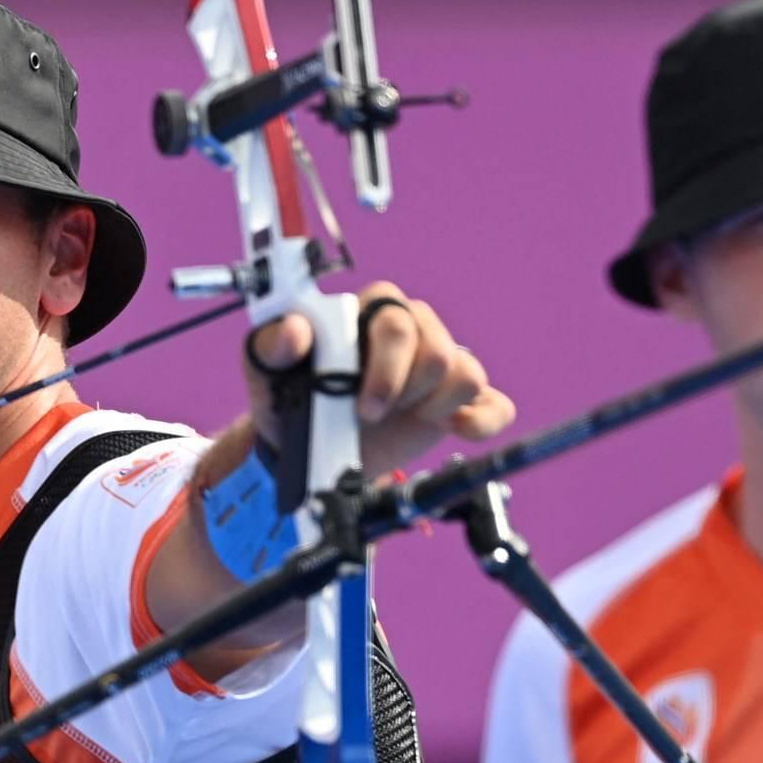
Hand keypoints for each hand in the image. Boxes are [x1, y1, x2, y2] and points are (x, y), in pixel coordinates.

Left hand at [244, 281, 514, 478]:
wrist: (308, 450)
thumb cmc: (289, 398)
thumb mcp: (267, 369)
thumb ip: (273, 344)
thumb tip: (295, 331)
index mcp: (370, 312)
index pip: (397, 322)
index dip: (386, 368)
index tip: (364, 406)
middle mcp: (412, 330)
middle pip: (438, 351)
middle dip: (408, 392)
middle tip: (374, 415)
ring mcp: (440, 365)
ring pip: (467, 375)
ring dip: (434, 408)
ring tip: (402, 418)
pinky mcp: (458, 403)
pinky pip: (496, 404)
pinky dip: (482, 421)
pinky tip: (458, 431)